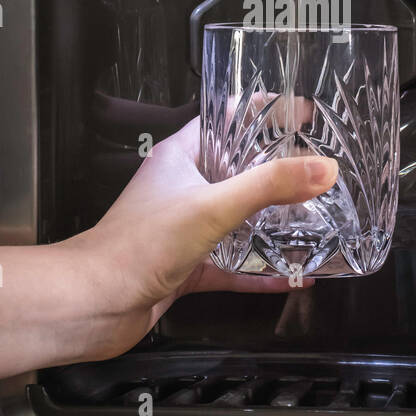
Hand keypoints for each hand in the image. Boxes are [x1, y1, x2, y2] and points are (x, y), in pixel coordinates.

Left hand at [63, 117, 337, 358]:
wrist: (93, 303)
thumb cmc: (133, 247)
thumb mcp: (212, 206)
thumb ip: (269, 187)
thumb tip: (321, 168)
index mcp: (180, 158)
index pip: (224, 119)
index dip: (262, 112)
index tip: (300, 112)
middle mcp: (181, 188)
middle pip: (236, 170)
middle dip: (276, 171)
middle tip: (316, 169)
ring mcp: (184, 228)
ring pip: (237, 219)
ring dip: (271, 222)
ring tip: (313, 219)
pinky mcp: (187, 265)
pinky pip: (233, 266)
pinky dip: (261, 272)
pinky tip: (291, 277)